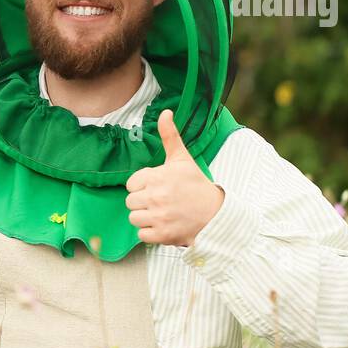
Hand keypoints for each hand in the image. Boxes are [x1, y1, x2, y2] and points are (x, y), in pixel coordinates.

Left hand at [125, 109, 225, 246]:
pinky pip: (141, 234)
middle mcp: (156, 196)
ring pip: (134, 218)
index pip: (131, 184)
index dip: (142, 186)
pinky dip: (150, 233)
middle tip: (161, 202)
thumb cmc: (196, 185)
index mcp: (157, 177)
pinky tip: (164, 225)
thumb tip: (165, 112)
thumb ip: (170, 136)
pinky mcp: (162, 235)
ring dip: (145, 218)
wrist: (217, 214)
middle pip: (130, 202)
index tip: (158, 187)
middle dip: (143, 203)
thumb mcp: (182, 159)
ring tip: (162, 213)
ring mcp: (159, 216)